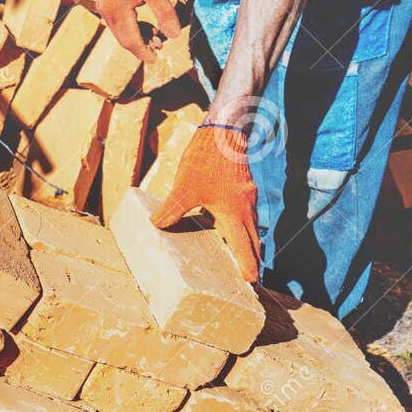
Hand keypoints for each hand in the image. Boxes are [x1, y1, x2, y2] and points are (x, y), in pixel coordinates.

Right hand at [96, 0, 183, 62]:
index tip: (155, 60)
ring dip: (136, 39)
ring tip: (156, 38)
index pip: (131, 40)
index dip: (143, 52)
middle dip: (140, 47)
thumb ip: (165, 14)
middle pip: (123, 40)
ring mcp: (104, 8)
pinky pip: (118, 24)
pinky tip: (146, 27)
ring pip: (120, 33)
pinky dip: (131, 29)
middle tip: (158, 50)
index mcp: (118, 10)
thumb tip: (174, 36)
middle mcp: (107, 12)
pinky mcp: (106, 4)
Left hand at [151, 124, 261, 282]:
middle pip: (253, 241)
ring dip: (248, 244)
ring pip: (251, 227)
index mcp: (235, 214)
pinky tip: (225, 226)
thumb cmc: (208, 158)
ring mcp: (247, 197)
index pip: (244, 247)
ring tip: (240, 258)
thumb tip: (158, 225)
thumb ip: (172, 209)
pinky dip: (241, 226)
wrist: (225, 129)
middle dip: (252, 260)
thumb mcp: (185, 186)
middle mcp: (247, 208)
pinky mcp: (243, 187)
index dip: (247, 266)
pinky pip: (245, 214)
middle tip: (249, 279)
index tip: (251, 282)